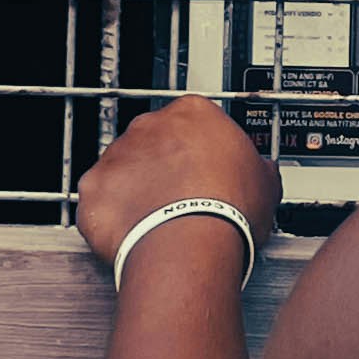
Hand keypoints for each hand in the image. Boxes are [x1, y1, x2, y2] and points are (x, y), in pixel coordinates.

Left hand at [75, 97, 281, 271]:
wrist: (190, 245)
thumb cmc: (227, 211)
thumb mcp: (265, 183)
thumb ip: (256, 168)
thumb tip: (260, 172)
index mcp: (193, 114)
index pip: (193, 122)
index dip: (200, 151)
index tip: (205, 171)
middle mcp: (149, 126)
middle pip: (154, 142)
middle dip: (164, 167)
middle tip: (182, 198)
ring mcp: (116, 154)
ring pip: (123, 169)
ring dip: (136, 190)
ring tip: (158, 222)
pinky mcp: (93, 187)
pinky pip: (99, 199)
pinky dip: (111, 215)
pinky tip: (133, 233)